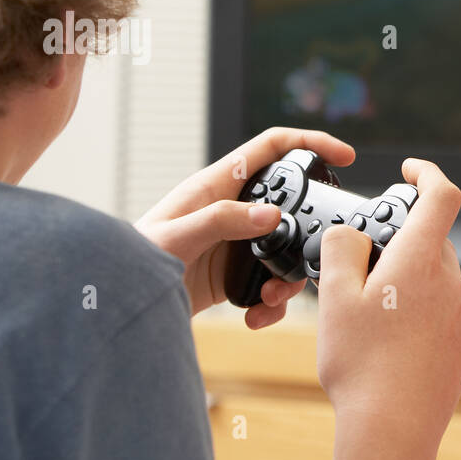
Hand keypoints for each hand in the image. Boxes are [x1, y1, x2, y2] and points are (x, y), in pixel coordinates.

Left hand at [134, 127, 355, 328]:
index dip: (310, 143)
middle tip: (316, 255)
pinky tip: (255, 316)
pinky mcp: (235, 274)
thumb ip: (224, 221)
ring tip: (271, 300)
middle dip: (307, 233)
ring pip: (286, 250)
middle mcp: (231, 211)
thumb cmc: (131, 261)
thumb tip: (273, 215)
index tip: (343, 155)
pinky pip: (271, 283)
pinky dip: (271, 303)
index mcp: (217, 185)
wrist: (116, 304)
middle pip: (291, 205)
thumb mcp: (178, 236)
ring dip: (288, 279)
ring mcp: (236, 243)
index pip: (273, 148)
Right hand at [313, 158, 460, 443]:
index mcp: (421, 261)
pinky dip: (415, 316)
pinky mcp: (460, 348)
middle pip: (431, 242)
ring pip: (434, 281)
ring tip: (365, 316)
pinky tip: (385, 347)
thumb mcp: (334, 297)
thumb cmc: (360, 364)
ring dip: (405, 282)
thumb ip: (343, 249)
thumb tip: (354, 235)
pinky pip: (438, 315)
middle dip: (400, 242)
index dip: (427, 173)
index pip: (441, 196)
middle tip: (360, 264)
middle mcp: (450, 284)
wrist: (391, 432)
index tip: (409, 170)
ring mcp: (460, 318)